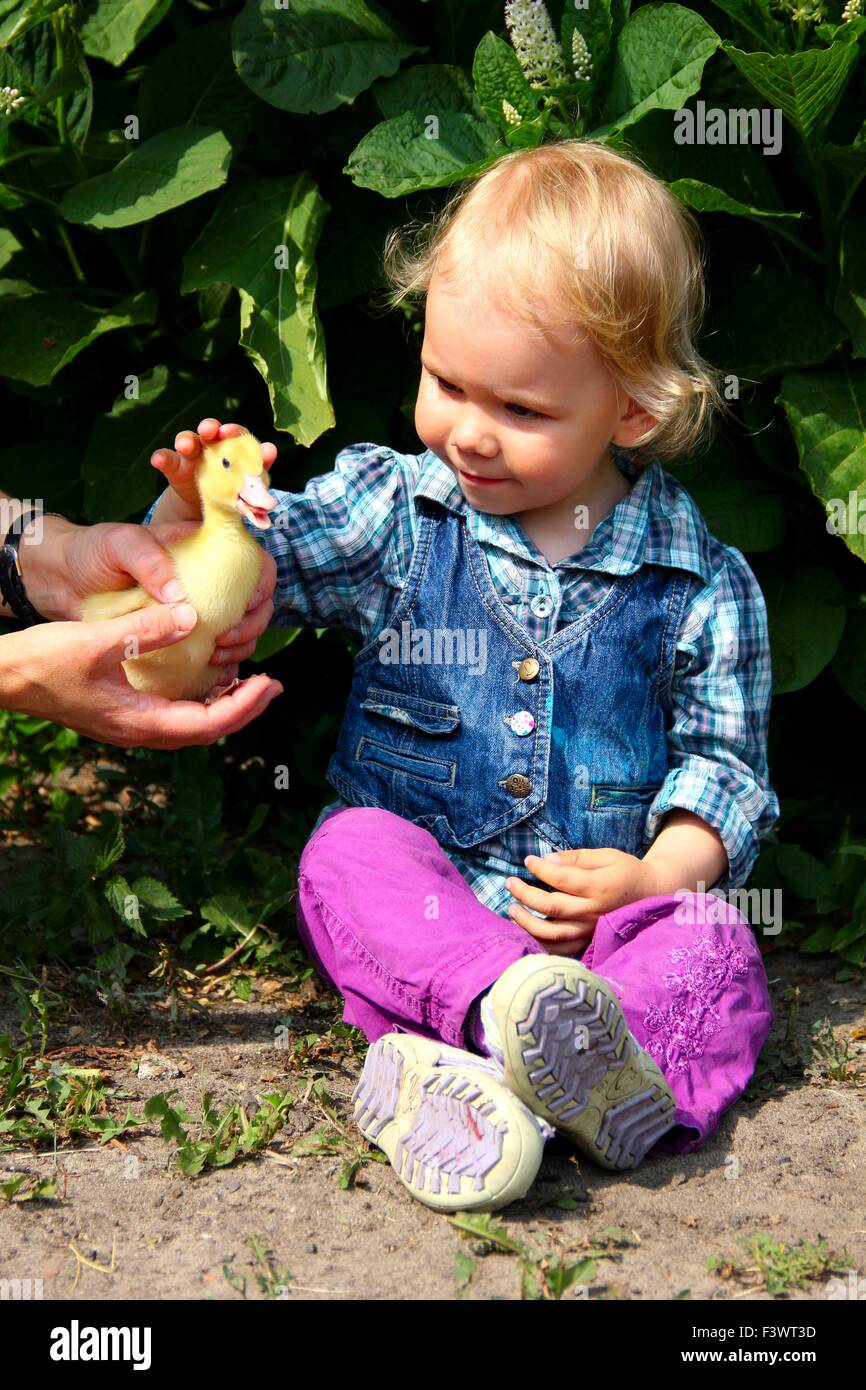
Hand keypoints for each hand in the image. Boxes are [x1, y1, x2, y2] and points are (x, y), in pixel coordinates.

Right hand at [2, 602, 282, 747]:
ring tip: (249, 681)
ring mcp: (130, 725)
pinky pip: (174, 715)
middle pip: (207, 730)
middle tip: (274, 683)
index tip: (271, 683)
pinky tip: (205, 677)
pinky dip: (199, 701)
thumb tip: (193, 617)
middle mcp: (139, 731)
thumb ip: (147, 630)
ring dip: (224, 706)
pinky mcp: (122, 715)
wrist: (4, 678)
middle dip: (244, 708)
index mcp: (139, 721)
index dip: (245, 705)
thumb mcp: (97, 640)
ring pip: (191, 725)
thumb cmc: (43, 661)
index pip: (209, 723)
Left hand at [24, 514, 275, 666]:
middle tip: (224, 641)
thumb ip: (148, 560)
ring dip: (239, 649)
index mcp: (203, 551)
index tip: (246, 604)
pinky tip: (211, 677)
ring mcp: (198, 613)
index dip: (262, 585)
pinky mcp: (183, 639)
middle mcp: (208, 583)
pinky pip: (216, 656)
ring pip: (242, 634)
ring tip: (216, 659)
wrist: (64, 580)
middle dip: (251, 626)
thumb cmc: (93, 552)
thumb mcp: (118, 544)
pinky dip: (221, 668)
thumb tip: (180, 596)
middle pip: (256, 606)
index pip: (255, 565)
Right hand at [150, 418, 277, 521]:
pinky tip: (158, 459)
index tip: (235, 434)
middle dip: (211, 427)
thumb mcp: (244, 489)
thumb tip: (271, 473)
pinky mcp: (174, 466)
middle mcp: (211, 446)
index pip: (235, 435)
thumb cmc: (230, 493)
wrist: (204, 510)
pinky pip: (166, 459)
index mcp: (233, 449)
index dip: (236, 432)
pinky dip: (162, 457)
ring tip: (186, 445)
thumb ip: (258, 479)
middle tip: (212, 430)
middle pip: (210, 431)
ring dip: (187, 439)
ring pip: (188, 440)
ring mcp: (191, 455)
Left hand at [505, 848, 659, 955]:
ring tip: (512, 909)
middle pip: (553, 907)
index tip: (528, 860)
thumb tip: (548, 860)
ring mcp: (591, 931)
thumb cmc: (626, 872)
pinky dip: (541, 944)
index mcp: (600, 887)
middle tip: (509, 883)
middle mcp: (594, 912)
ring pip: (553, 934)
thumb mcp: (606, 856)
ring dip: (527, 923)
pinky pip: (561, 950)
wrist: (652, 895)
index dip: (541, 869)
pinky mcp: (589, 942)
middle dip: (525, 894)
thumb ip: (578, 858)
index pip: (562, 879)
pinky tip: (527, 931)